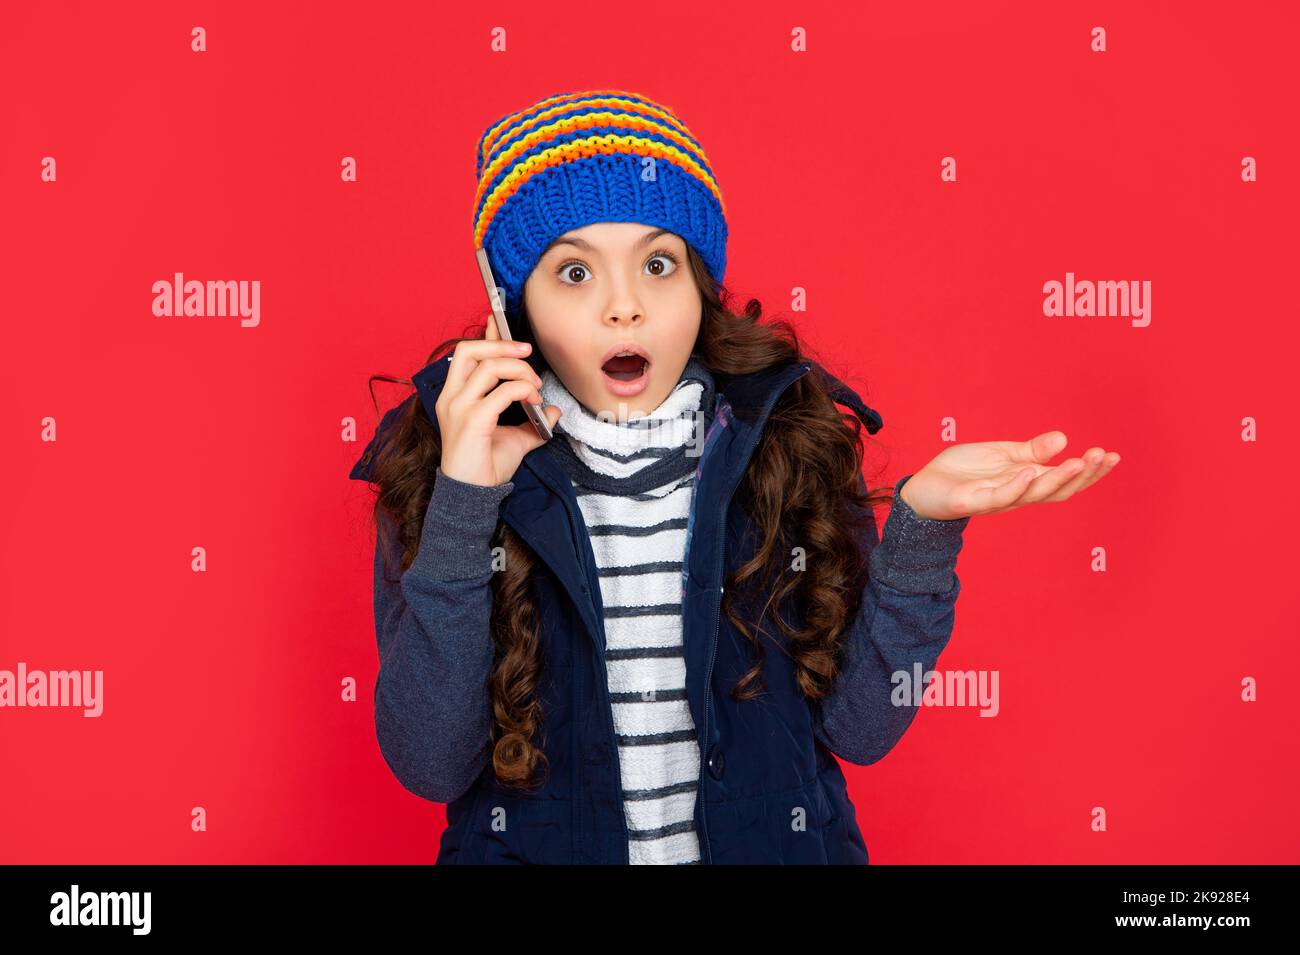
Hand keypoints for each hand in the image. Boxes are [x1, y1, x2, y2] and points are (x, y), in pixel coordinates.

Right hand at [435, 319, 561, 487]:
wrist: (471, 496)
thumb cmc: (485, 467)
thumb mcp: (514, 439)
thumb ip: (532, 422)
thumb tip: (555, 411)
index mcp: (454, 395)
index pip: (466, 354)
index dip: (485, 336)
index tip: (501, 323)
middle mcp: (451, 397)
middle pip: (470, 350)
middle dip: (502, 345)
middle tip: (527, 352)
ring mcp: (459, 408)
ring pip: (489, 367)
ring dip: (519, 370)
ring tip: (535, 386)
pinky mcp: (472, 420)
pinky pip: (501, 392)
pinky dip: (522, 390)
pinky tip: (534, 400)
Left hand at [898, 431, 1119, 519]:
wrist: (925, 487)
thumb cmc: (964, 472)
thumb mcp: (1002, 454)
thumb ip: (1032, 450)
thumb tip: (1063, 438)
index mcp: (1028, 480)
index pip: (1066, 479)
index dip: (1091, 470)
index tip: (1113, 456)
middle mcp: (1018, 493)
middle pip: (1059, 490)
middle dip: (1084, 475)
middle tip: (1104, 456)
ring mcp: (998, 499)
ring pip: (1035, 494)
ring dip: (1058, 479)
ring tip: (1078, 462)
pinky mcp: (974, 501)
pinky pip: (1000, 496)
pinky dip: (1016, 486)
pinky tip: (1029, 471)